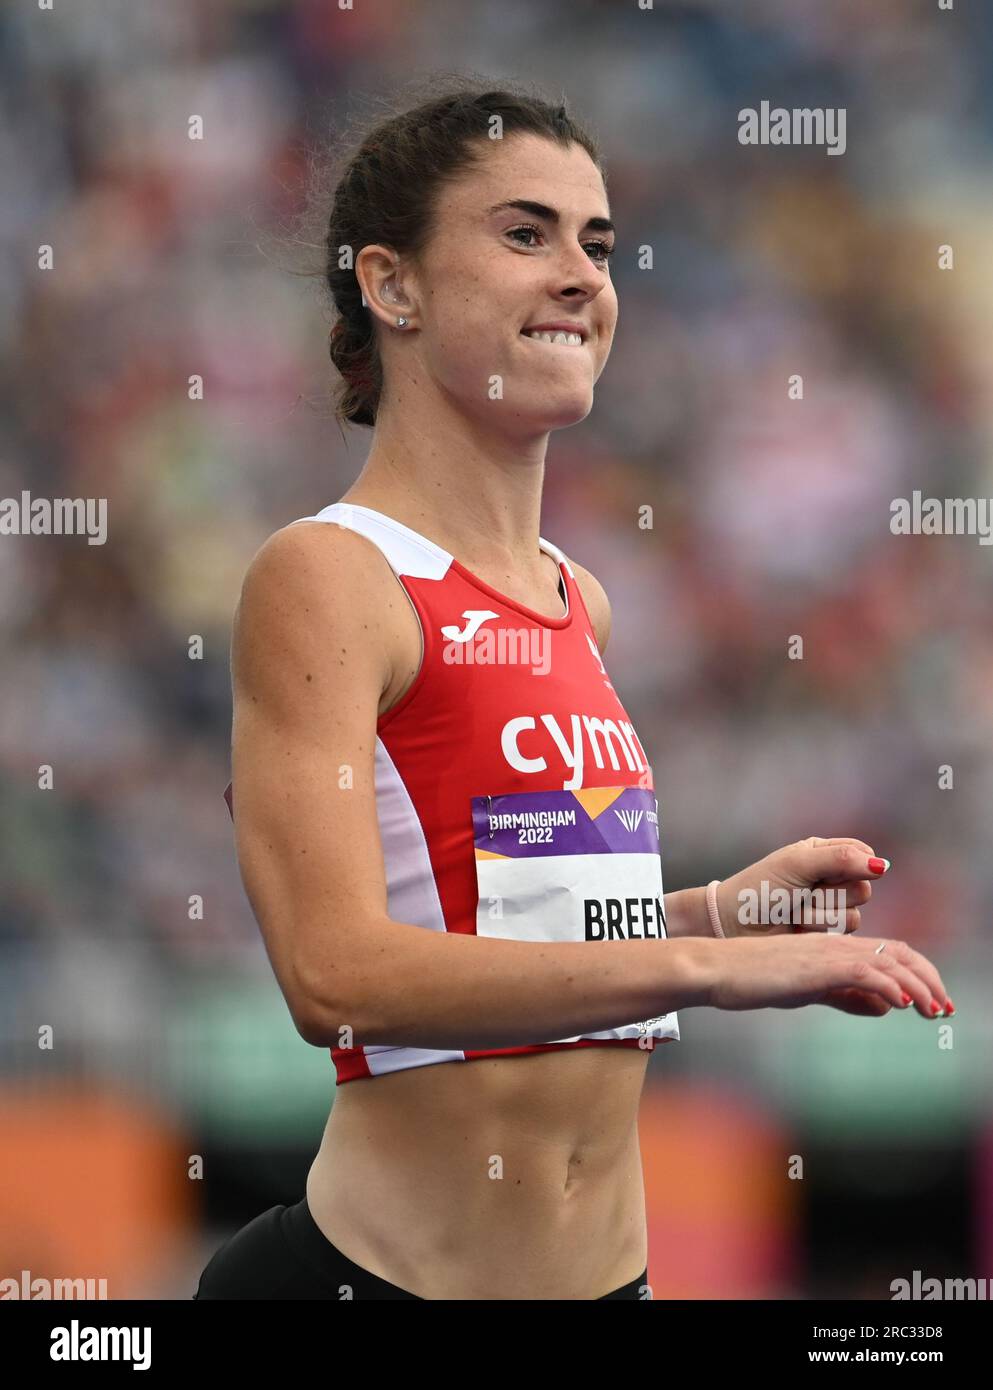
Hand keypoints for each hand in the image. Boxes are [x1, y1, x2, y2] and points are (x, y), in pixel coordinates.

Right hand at [705, 932, 950, 1019]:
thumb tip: (887, 1006)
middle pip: (900, 953)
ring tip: (935, 1010)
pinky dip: (889, 985)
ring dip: (919, 985)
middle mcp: (836, 944)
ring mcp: (827, 952)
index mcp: (834, 948)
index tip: (936, 1002)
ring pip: (889, 960)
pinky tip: (903, 1003)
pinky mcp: (817, 965)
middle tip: (946, 1008)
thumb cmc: (753, 979)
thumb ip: (846, 996)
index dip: (919, 975)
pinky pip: (864, 972)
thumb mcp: (808, 990)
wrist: (716, 969)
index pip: (892, 953)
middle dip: (929, 979)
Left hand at [713, 836, 887, 939]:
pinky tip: (796, 927)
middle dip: (830, 894)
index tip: (824, 873)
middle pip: (862, 888)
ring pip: (854, 915)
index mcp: (823, 853)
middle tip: (801, 894)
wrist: (734, 924)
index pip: (862, 855)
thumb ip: (841, 859)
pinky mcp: (827, 936)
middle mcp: (831, 880)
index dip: (852, 866)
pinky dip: (816, 930)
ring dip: (820, 915)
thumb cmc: (759, 889)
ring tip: (793, 911)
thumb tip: (883, 865)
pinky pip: (843, 935)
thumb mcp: (798, 864)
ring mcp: (830, 909)